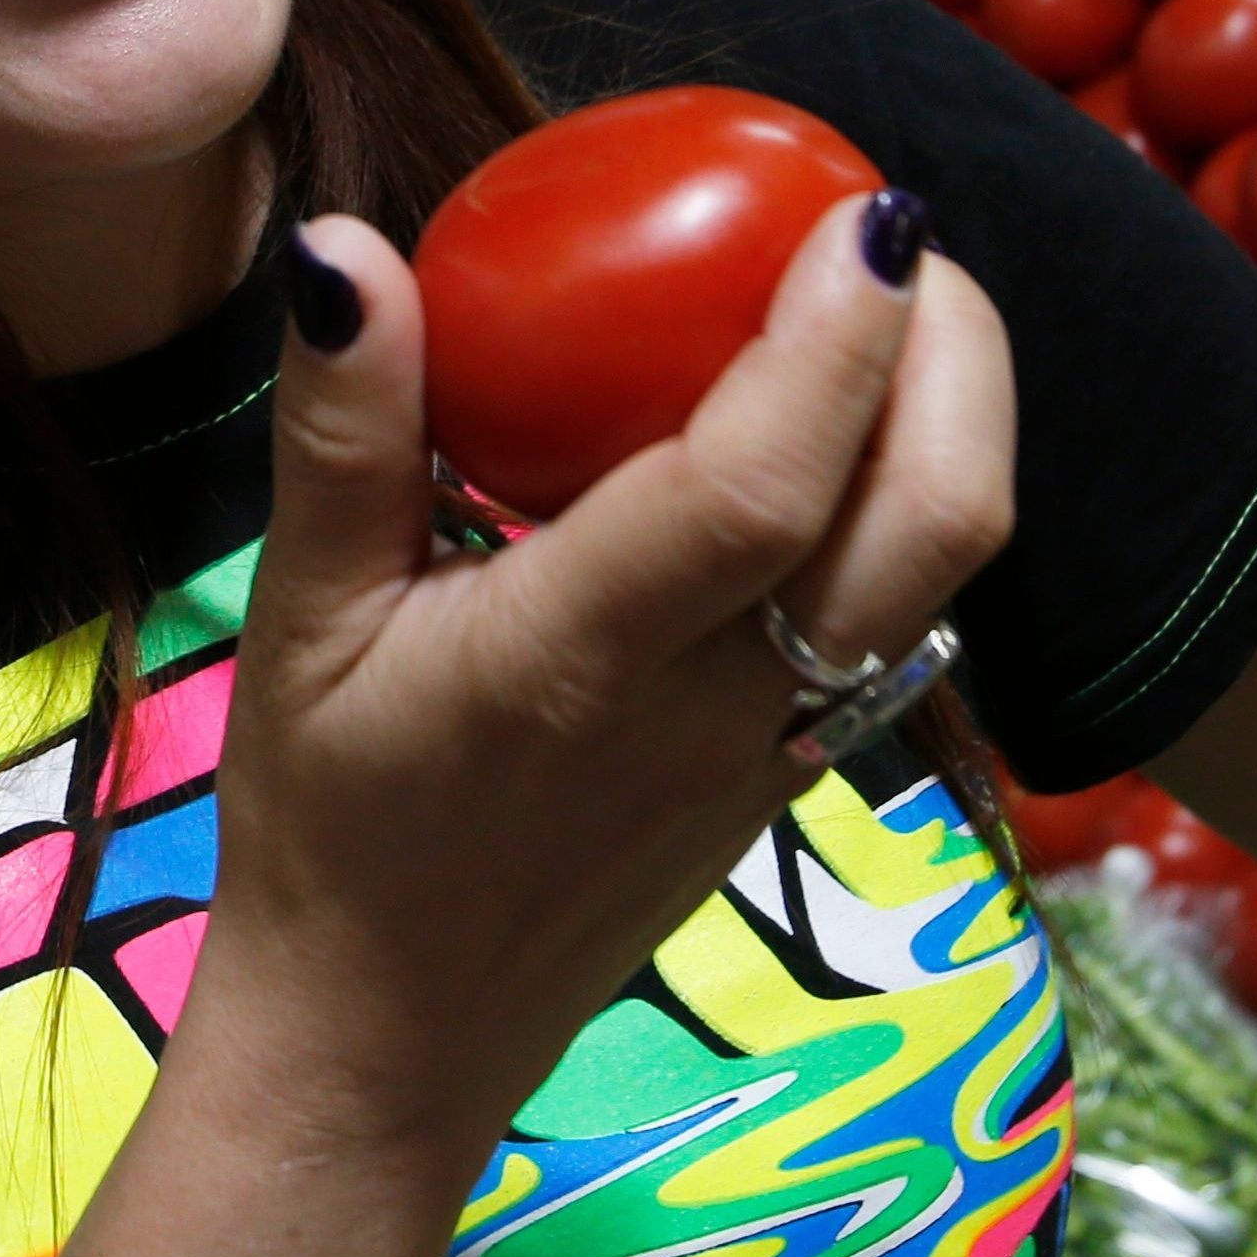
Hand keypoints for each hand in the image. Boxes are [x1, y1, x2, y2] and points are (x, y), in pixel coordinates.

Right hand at [176, 194, 1016, 1173]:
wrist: (390, 1043)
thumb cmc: (329, 822)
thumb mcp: (296, 620)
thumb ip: (340, 431)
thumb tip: (344, 245)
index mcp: (584, 656)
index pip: (762, 486)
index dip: (842, 341)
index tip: (867, 214)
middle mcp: (716, 706)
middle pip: (930, 524)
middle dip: (961, 357)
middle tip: (903, 233)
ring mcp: (778, 749)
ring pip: (941, 575)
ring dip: (956, 423)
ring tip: (897, 306)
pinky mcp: (798, 771)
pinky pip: (898, 617)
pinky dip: (907, 497)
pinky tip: (843, 427)